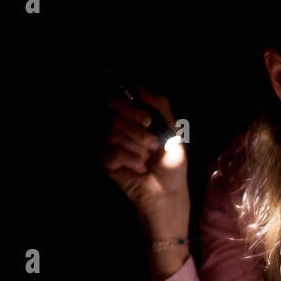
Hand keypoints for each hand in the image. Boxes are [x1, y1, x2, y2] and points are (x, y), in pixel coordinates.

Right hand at [100, 85, 190, 238]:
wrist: (167, 193)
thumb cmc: (172, 166)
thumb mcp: (173, 132)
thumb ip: (160, 107)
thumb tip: (140, 87)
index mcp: (135, 123)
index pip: (119, 103)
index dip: (130, 108)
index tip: (147, 121)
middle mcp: (120, 132)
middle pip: (117, 118)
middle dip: (139, 132)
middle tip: (153, 146)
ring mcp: (112, 148)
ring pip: (115, 135)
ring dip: (138, 149)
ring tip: (147, 162)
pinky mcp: (107, 164)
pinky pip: (111, 152)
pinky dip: (130, 160)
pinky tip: (138, 169)